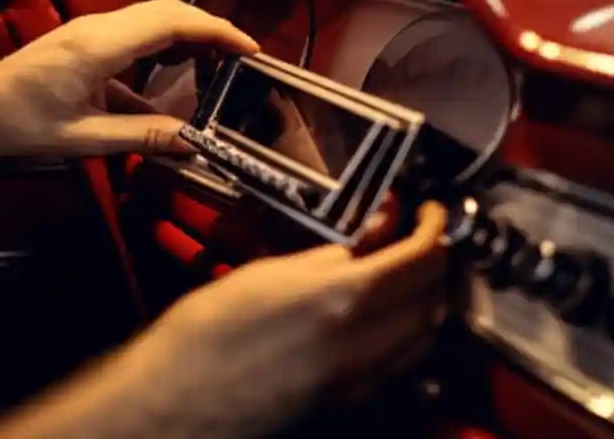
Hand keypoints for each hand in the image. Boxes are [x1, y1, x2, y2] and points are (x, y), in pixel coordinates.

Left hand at [0, 0, 258, 160]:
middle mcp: (95, 28)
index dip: (216, 31)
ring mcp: (88, 32)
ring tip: (216, 67)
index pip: (172, 22)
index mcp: (98, 45)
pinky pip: (134, 36)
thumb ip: (142, 138)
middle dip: (210, 30)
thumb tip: (191, 141)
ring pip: (152, 20)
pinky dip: (163, 51)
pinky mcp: (83, 42)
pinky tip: (172, 82)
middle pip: (168, 13)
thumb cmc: (12, 127)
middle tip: (242, 57)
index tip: (248, 48)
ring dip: (188, 37)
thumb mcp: (83, 139)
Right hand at [127, 201, 448, 437]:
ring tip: (408, 271)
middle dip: (436, 262)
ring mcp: (361, 380)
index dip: (435, 227)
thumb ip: (335, 252)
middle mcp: (363, 343)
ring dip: (428, 298)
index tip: (430, 211)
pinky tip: (390, 315)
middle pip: (433, 298)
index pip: (421, 258)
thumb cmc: (206, 332)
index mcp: (343, 299)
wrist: (177, 399)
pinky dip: (411, 334)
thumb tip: (378, 225)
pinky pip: (403, 364)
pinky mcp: (350, 402)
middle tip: (421, 235)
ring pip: (425, 336)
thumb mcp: (270, 271)